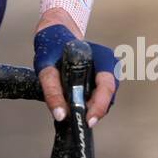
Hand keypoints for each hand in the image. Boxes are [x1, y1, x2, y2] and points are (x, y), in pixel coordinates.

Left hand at [33, 7, 118, 126]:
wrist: (55, 37)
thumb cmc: (52, 48)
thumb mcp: (46, 67)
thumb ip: (52, 91)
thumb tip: (60, 115)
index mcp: (103, 56)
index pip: (107, 85)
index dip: (99, 105)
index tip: (87, 120)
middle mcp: (111, 65)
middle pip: (108, 97)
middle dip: (92, 111)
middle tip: (75, 119)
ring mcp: (109, 74)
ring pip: (105, 100)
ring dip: (90, 108)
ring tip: (71, 110)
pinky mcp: (103, 82)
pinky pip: (100, 98)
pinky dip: (88, 104)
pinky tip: (75, 105)